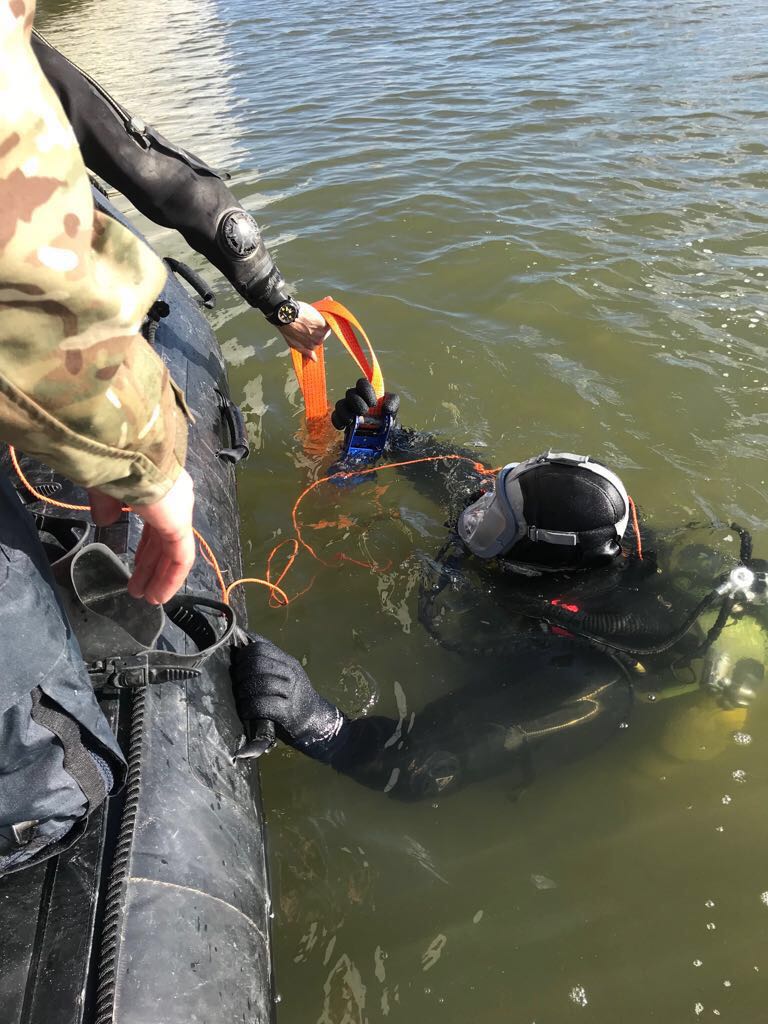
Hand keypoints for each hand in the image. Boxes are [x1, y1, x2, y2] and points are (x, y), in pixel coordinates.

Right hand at [87, 468, 195, 604]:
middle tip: (139, 586)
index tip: (137, 564)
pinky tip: (159, 596)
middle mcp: (175, 497)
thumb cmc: (112, 462)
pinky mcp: (180, 524)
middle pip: (165, 539)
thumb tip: (105, 520)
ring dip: (160, 576)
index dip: (147, 546)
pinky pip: (180, 558)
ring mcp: (180, 511)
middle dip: (152, 565)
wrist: (126, 450)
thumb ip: (107, 504)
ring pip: (174, 551)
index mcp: (158, 485)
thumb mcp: (105, 486)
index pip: (157, 522)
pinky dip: (170, 578)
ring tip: (148, 598)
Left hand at [230, 634, 345, 759]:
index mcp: (288, 662)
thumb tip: (244, 637)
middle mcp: (291, 674)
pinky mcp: (286, 712)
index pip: (261, 648)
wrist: (314, 720)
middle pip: (258, 664)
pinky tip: (244, 711)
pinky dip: (248, 708)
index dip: (243, 654)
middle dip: (240, 673)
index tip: (236, 664)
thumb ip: (268, 657)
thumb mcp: (285, 672)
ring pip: (260, 683)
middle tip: (235, 683)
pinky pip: (261, 705)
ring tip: (239, 698)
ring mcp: (290, 692)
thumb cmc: (293, 695)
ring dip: (242, 691)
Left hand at [277, 301, 329, 360]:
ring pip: (326, 326)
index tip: (308, 327)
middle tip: (307, 320)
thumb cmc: (287, 328)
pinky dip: (329, 311)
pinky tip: (327, 301)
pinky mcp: (323, 324)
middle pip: (323, 334)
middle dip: (317, 327)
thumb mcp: (294, 344)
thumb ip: (305, 351)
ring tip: (311, 313)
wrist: (286, 316)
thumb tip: (315, 360)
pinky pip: (330, 319)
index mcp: (311, 347)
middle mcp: (318, 342)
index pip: (317, 341)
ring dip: (322, 319)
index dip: (312, 332)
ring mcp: (321, 333)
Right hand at [331, 378, 399, 429]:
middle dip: (357, 403)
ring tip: (352, 421)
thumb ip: (392, 402)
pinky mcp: (342, 420)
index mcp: (367, 392)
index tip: (373, 403)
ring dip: (345, 412)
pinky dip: (338, 421)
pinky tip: (344, 427)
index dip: (366, 390)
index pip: (362, 383)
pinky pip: (335, 417)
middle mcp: (355, 397)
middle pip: (350, 393)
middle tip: (364, 412)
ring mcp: (347, 408)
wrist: (382, 433)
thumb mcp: (393, 407)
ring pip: (340, 404)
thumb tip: (385, 408)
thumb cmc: (386, 416)